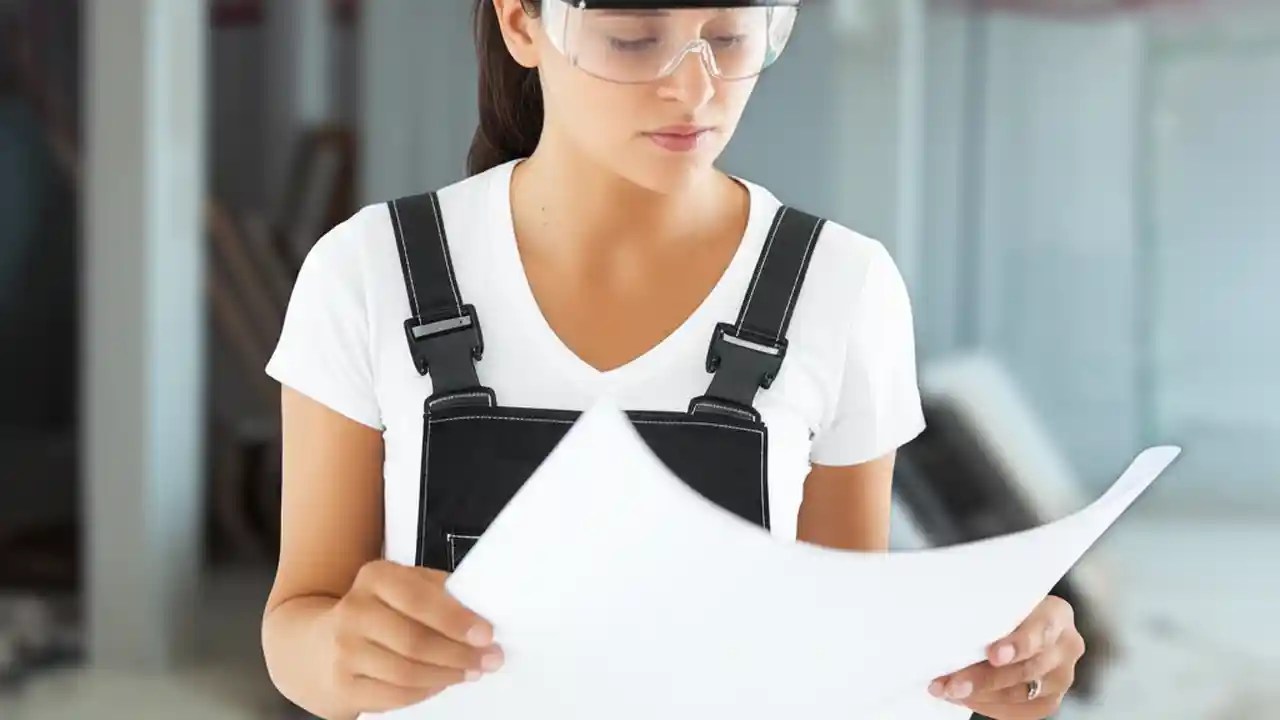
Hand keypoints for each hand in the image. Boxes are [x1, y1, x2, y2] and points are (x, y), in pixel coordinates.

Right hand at [328, 560, 503, 714]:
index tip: (486, 634)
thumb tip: (482, 613)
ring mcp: (345, 650)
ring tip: (469, 672)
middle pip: (415, 641)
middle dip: (459, 654)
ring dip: (447, 675)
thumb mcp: (408, 585)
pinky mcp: (343, 684)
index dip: (455, 619)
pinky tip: (440, 683)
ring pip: (407, 673)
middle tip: (488, 660)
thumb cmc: (382, 610)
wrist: (323, 644)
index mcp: (376, 577)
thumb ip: (442, 592)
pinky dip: (425, 691)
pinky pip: (394, 696)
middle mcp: (355, 610)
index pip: (419, 599)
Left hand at [927, 595, 1084, 719]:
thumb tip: (950, 624)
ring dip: (980, 695)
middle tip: (953, 684)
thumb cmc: (1009, 608)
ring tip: (949, 690)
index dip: (1018, 645)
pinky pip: (1020, 711)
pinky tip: (966, 698)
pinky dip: (989, 706)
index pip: (1041, 630)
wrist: (1028, 624)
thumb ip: (991, 610)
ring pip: (1021, 693)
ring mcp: (1061, 676)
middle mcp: (1066, 647)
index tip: (994, 655)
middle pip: (1027, 668)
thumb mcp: (1005, 599)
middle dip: (985, 679)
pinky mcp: (1051, 699)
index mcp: (1057, 614)